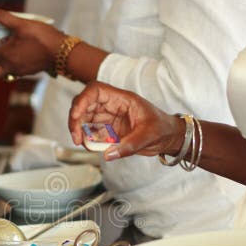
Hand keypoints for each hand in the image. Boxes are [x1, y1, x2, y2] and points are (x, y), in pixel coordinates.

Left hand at [0, 6, 65, 81]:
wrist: (62, 52)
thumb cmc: (42, 38)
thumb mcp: (20, 24)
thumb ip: (1, 17)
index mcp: (5, 55)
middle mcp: (11, 67)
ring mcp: (20, 72)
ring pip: (5, 74)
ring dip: (0, 68)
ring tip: (2, 56)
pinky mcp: (29, 72)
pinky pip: (16, 72)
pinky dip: (12, 66)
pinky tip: (18, 56)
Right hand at [68, 81, 183, 159]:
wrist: (169, 137)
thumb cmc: (162, 129)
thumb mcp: (149, 136)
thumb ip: (128, 146)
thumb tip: (108, 155)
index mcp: (122, 99)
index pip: (96, 91)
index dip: (83, 100)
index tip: (76, 115)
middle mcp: (112, 106)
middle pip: (85, 104)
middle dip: (75, 119)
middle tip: (76, 138)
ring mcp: (109, 117)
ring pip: (85, 118)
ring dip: (79, 131)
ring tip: (83, 144)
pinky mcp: (108, 130)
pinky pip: (91, 132)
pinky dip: (87, 139)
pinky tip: (92, 147)